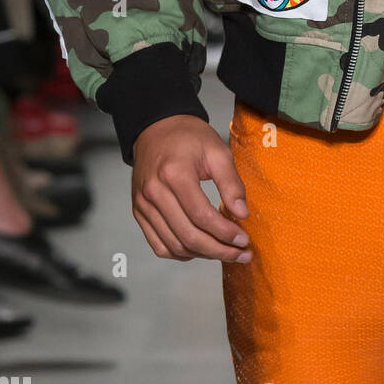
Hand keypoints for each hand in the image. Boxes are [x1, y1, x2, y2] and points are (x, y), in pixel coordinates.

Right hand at [131, 115, 251, 261]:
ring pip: (173, 245)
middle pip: (187, 235)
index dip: (225, 233)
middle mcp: (154, 192)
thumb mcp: (217, 150)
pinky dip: (180, 253)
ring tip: (225, 252)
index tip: (244, 240)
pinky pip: (159, 245)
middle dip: (218, 250)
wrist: (157, 128)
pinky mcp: (139, 212)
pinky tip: (200, 250)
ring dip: (202, 255)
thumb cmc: (189, 137)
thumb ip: (231, 183)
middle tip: (241, 254)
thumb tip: (242, 214)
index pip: (201, 215)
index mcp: (174, 174)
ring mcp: (143, 204)